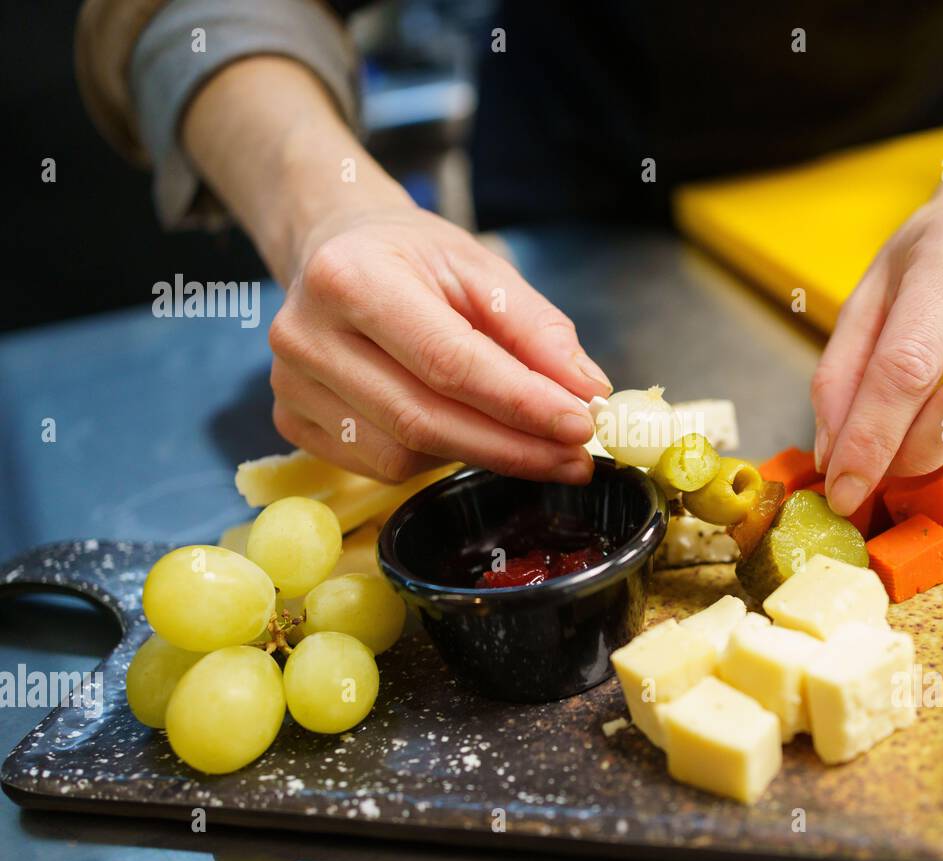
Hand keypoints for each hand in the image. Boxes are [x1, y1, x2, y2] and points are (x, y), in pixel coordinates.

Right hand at [268, 205, 611, 482]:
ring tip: (524, 439)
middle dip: (513, 448)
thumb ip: (537, 330)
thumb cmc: (412, 257)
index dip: (521, 403)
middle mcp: (306, 335)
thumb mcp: (482, 270)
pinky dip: (435, 458)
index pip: (450, 362)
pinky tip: (462, 431)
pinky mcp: (291, 420)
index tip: (581, 425)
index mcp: (351, 278)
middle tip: (575, 459)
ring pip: (403, 454)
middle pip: (425, 419)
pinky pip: (379, 465)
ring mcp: (290, 384)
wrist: (332, 248)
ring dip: (479, 455)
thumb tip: (586, 391)